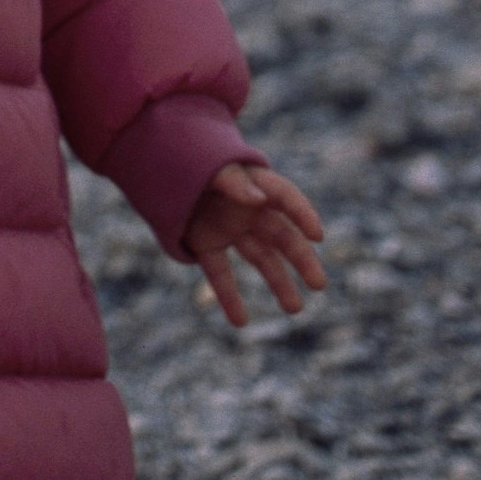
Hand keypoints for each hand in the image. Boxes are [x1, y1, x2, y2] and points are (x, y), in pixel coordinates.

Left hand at [183, 161, 328, 328]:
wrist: (161, 164)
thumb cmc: (194, 158)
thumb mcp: (214, 166)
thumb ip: (234, 181)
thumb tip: (258, 199)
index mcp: (256, 183)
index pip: (286, 198)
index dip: (303, 214)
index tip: (317, 236)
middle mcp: (249, 210)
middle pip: (281, 236)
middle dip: (301, 259)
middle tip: (319, 284)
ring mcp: (229, 228)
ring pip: (260, 258)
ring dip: (278, 282)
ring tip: (295, 308)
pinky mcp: (206, 243)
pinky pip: (220, 273)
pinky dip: (228, 296)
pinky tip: (240, 321)